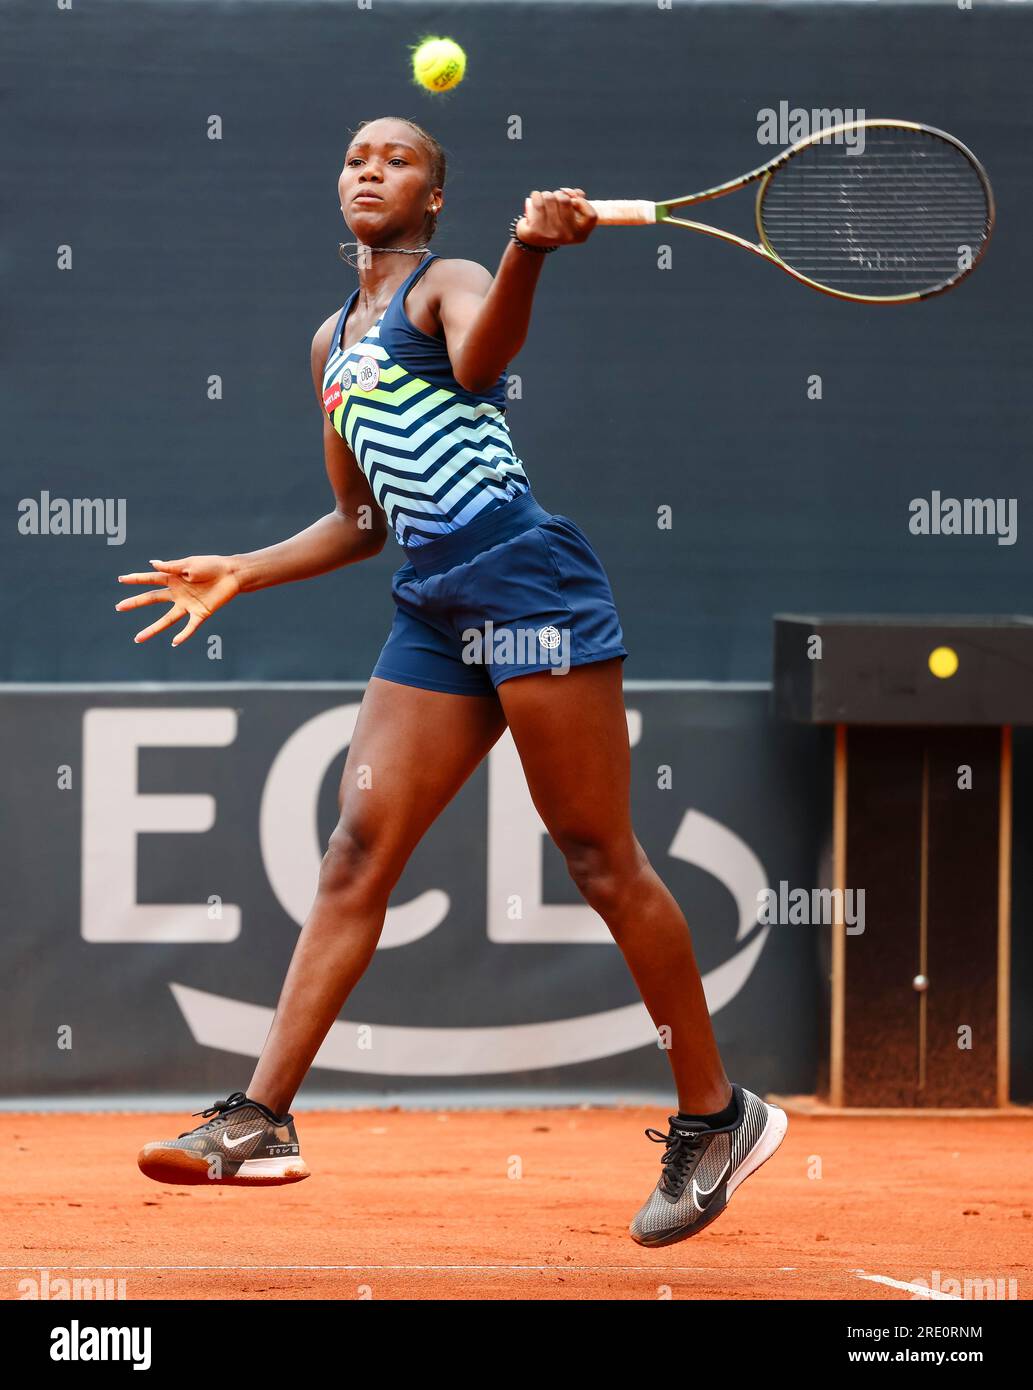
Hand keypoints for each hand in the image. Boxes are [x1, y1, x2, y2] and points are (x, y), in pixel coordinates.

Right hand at [116, 554, 240, 645]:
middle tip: (119, 607)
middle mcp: (177, 593)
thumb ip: (171, 566)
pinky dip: (183, 635)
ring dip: (152, 629)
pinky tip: (174, 642)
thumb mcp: (189, 564)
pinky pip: (190, 627)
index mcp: (174, 578)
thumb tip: (152, 563)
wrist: (232, 574)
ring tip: (138, 639)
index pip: (151, 579)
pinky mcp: (201, 613)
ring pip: (167, 620)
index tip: (120, 580)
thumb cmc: (212, 566)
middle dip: (135, 603)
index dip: (136, 579)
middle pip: (152, 599)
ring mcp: (188, 605)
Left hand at [515, 187, 596, 246]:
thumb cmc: (557, 221)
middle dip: (559, 194)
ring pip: (550, 198)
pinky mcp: (537, 231)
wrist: (535, 240)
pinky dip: (536, 195)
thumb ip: (578, 199)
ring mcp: (552, 234)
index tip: (573, 201)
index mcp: (581, 235)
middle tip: (555, 199)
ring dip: (547, 194)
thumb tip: (575, 193)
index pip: (591, 216)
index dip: (582, 203)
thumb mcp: (571, 213)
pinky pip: (538, 203)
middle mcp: (568, 236)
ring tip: (545, 200)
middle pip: (566, 200)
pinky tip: (536, 197)